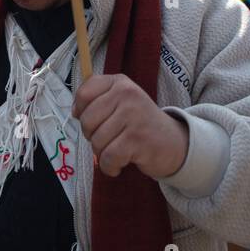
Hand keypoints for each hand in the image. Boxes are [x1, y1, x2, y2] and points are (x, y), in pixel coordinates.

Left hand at [72, 74, 187, 178]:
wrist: (174, 143)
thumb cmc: (140, 123)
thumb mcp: (122, 101)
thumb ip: (97, 100)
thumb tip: (74, 111)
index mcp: (120, 83)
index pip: (84, 93)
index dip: (80, 111)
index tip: (93, 121)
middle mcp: (127, 94)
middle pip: (87, 120)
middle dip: (92, 136)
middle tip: (108, 139)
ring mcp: (133, 116)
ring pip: (97, 141)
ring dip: (102, 153)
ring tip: (117, 150)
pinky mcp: (138, 139)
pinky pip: (108, 157)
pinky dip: (110, 167)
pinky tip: (120, 164)